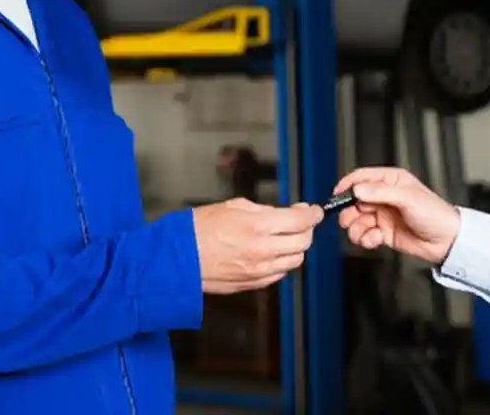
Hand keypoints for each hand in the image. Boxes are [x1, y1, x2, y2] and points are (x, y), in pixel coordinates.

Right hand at [192, 198, 323, 293]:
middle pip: (304, 242)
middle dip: (306, 229)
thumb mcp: (232, 206)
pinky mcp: (252, 284)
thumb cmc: (197, 230)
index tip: (313, 210)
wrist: (176, 260)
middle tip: (300, 221)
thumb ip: (263, 210)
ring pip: (295, 261)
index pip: (302, 221)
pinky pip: (279, 274)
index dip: (312, 213)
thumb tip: (282, 213)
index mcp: (258, 227)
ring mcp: (259, 271)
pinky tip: (271, 253)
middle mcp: (263, 251)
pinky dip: (281, 263)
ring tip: (285, 237)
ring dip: (296, 247)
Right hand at [333, 167, 459, 264]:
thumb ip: (381, 193)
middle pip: (354, 201)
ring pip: (356, 220)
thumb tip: (358, 189)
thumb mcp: (408, 198)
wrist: (446, 241)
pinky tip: (377, 239)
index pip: (362, 177)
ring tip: (369, 233)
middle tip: (349, 220)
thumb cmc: (435, 214)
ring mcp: (382, 215)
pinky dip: (367, 239)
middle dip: (349, 212)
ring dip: (357, 229)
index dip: (347, 184)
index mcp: (391, 181)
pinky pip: (365, 234)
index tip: (337, 194)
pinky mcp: (383, 232)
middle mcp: (384, 197)